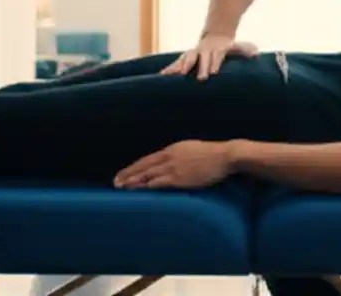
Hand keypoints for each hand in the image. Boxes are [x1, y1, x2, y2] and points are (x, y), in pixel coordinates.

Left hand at [114, 140, 233, 189]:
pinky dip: (147, 186)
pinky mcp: (179, 178)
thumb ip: (179, 155)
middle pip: (143, 166)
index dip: (134, 167)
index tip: (123, 173)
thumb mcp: (192, 149)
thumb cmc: (212, 155)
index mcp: (171, 149)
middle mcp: (169, 157)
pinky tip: (139, 190)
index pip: (147, 159)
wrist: (224, 156)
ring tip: (122, 187)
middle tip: (115, 182)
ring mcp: (173, 167)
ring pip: (147, 175)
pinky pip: (159, 183)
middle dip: (128, 174)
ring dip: (133, 182)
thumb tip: (172, 162)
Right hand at [160, 33, 259, 79]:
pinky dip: (169, 70)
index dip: (214, 64)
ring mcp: (193, 54)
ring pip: (186, 60)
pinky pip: (176, 65)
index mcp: (216, 49)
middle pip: (201, 59)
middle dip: (201, 68)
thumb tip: (256, 54)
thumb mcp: (237, 46)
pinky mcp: (185, 59)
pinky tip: (160, 77)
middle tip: (201, 79)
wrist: (214, 36)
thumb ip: (245, 49)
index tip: (213, 73)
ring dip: (181, 68)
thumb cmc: (227, 46)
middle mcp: (203, 51)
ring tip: (176, 76)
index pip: (216, 56)